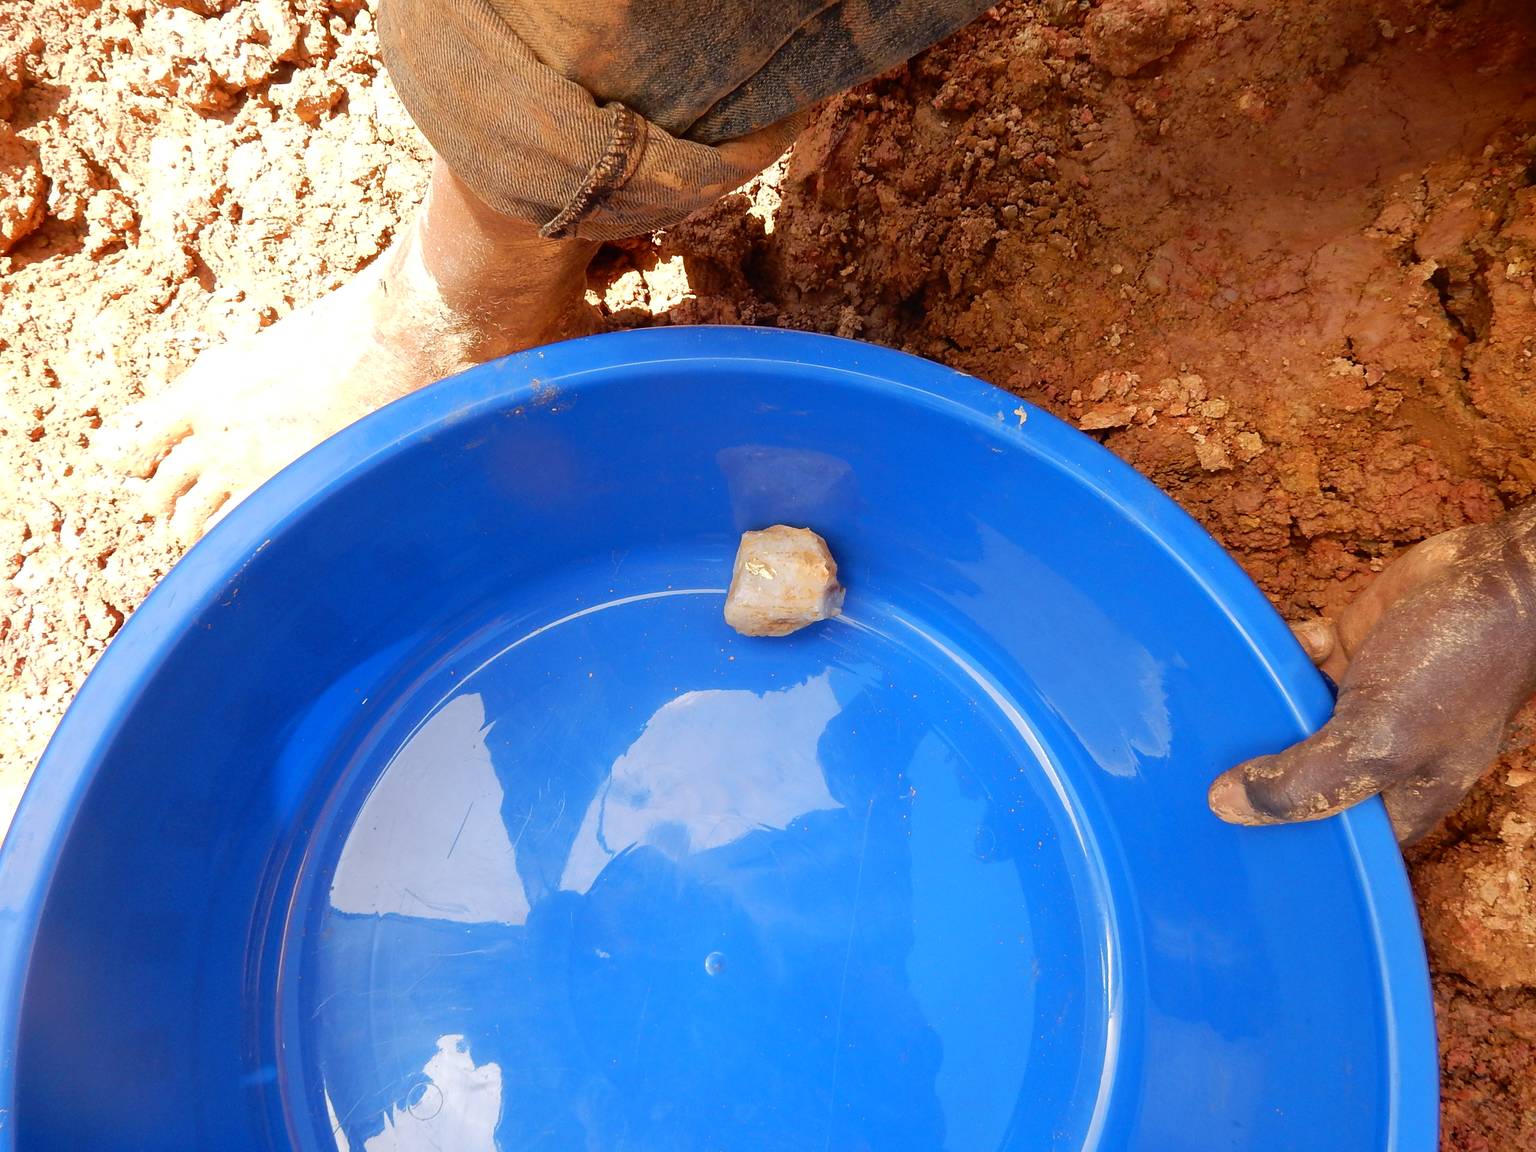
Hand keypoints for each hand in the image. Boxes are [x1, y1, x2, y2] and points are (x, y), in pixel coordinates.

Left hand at [1208, 502, 1535, 843]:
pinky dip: (1274, 652)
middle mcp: (1378, 753)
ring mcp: (1361, 700)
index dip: (1277, 837)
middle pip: (1298, 775)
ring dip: (1255, 705)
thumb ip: (1306, 781)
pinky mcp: (1350, 650)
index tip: (1215, 831)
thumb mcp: (1380, 739)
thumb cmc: (1458, 667)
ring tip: (1197, 708)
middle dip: (1253, 768)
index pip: (1328, 835)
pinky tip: (1255, 648)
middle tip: (1187, 766)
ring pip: (1287, 714)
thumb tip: (1224, 806)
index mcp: (1399, 796)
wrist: (1496, 576)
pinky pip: (1293, 659)